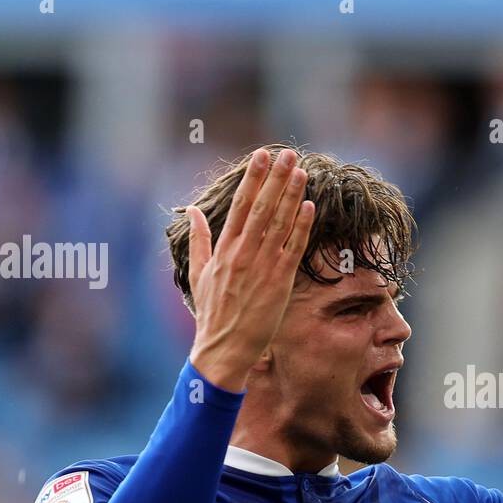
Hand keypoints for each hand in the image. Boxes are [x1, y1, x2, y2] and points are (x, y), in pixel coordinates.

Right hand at [187, 148, 315, 391]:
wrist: (224, 349)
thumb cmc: (212, 314)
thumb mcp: (198, 273)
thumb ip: (199, 240)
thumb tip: (192, 211)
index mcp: (224, 250)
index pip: (240, 205)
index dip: (252, 178)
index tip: (262, 155)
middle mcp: (243, 254)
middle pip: (262, 208)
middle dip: (275, 178)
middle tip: (287, 153)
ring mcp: (262, 267)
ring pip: (279, 224)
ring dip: (291, 196)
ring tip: (301, 171)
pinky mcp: (279, 283)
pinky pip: (293, 249)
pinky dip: (301, 227)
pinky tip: (309, 207)